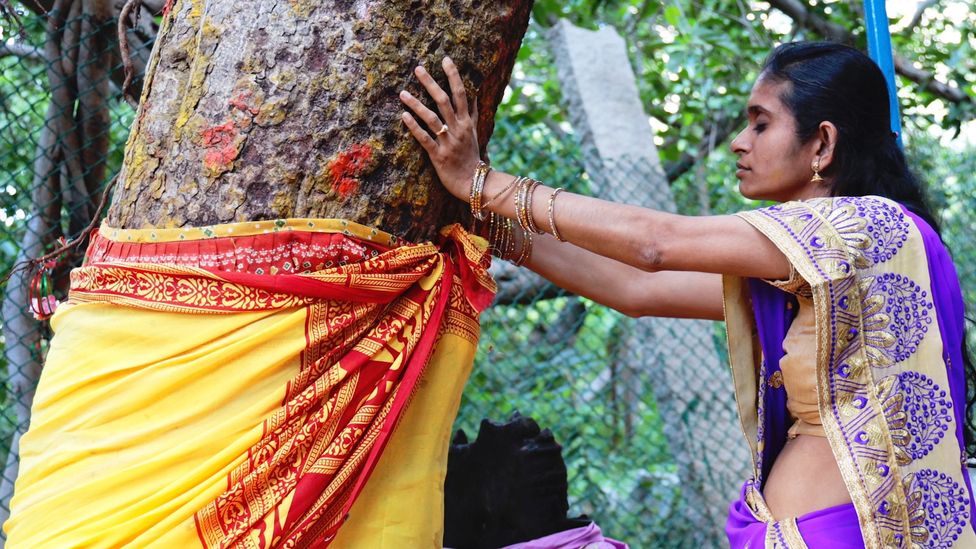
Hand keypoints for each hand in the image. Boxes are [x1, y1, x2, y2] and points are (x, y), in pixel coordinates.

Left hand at [400, 57, 481, 201]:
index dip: (454, 75)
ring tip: (402, 93)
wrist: (472, 183)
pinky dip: (414, 127)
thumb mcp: (475, 133)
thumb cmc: (472, 156)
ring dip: (416, 104)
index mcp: (467, 122)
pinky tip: (403, 116)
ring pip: (431, 118)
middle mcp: (458, 129)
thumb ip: (473, 113)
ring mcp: (448, 142)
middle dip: (431, 83)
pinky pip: (424, 138)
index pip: (461, 93)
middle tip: (418, 68)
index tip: (445, 59)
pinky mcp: (438, 155)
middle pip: (444, 101)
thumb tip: (474, 94)